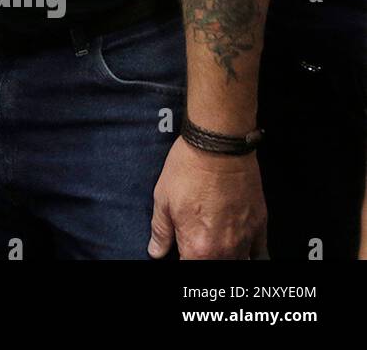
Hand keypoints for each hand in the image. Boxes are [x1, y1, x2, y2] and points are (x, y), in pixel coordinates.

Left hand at [148, 136, 266, 258]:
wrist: (219, 147)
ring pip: (240, 265)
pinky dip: (252, 257)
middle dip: (205, 261)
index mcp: (198, 247)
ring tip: (218, 251)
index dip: (183, 262)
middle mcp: (225, 250)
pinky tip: (244, 253)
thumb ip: (161, 231)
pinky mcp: (260, 226)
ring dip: (228, 261)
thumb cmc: (188, 170)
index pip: (189, 270)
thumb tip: (156, 252)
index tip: (181, 253)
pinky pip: (261, 254)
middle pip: (217, 269)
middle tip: (198, 248)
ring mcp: (246, 240)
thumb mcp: (163, 199)